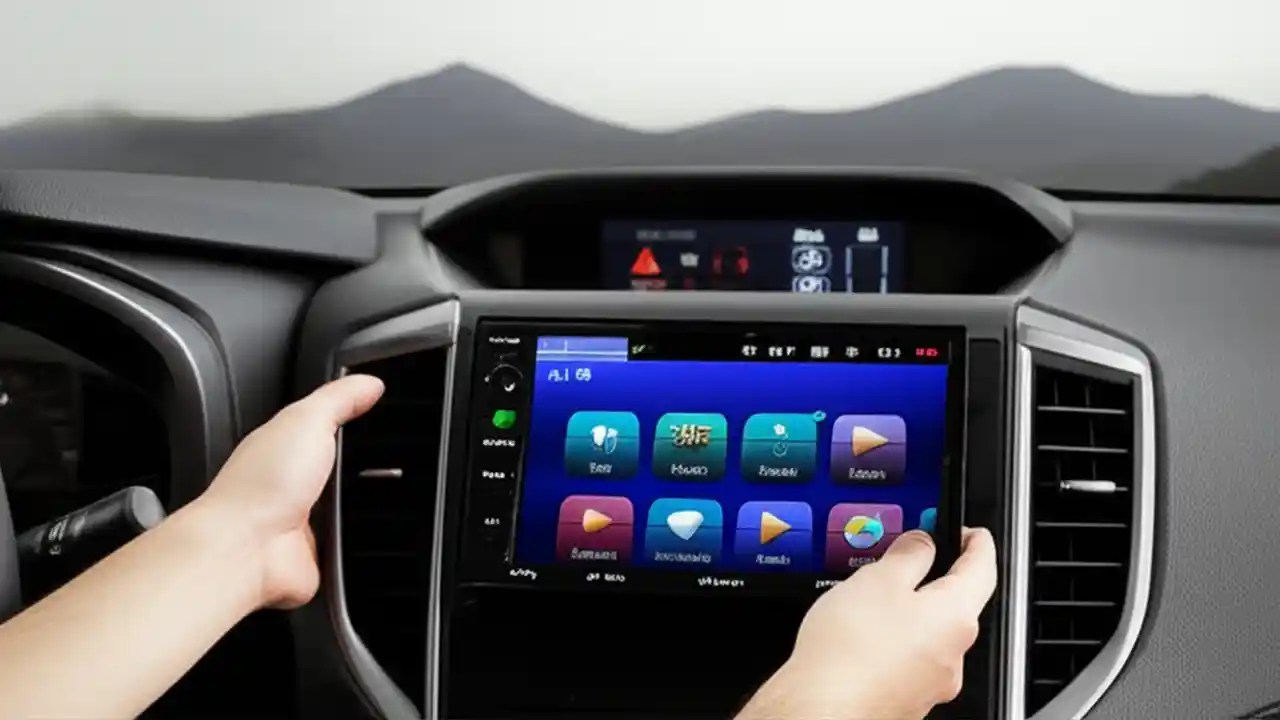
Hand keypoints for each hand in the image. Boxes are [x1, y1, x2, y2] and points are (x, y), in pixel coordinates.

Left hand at [198, 374, 383, 609]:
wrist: (247, 549)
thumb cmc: (260, 485)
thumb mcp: (307, 420)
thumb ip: (339, 398)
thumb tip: (371, 383)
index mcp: (288, 447)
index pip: (329, 427)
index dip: (358, 419)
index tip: (387, 411)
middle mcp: (296, 484)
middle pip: (347, 470)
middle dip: (370, 468)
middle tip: (387, 461)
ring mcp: (309, 522)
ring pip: (355, 509)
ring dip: (369, 506)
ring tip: (378, 498)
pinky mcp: (321, 555)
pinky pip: (355, 546)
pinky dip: (365, 542)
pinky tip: (371, 532)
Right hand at [739, 527, 996, 719]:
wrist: (824, 707)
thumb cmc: (852, 648)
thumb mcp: (879, 578)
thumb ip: (908, 554)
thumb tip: (923, 543)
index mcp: (955, 615)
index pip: (983, 569)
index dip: (978, 544)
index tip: (972, 533)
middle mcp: (953, 653)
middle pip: (955, 604)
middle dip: (935, 580)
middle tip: (911, 559)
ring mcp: (931, 682)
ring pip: (929, 635)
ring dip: (909, 615)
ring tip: (871, 602)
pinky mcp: (907, 699)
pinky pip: (909, 661)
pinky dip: (892, 644)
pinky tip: (863, 639)